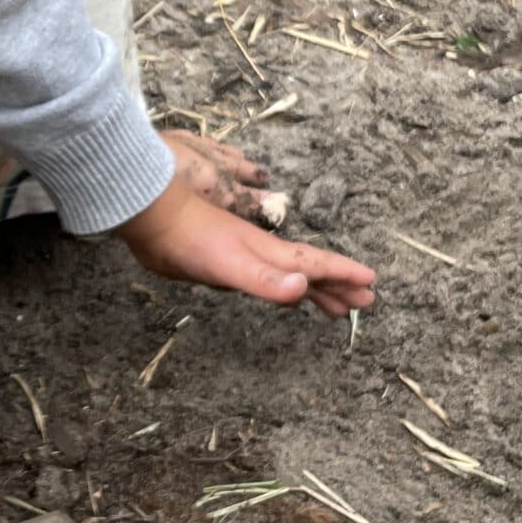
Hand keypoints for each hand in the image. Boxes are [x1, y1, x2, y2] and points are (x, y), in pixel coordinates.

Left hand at [116, 133, 376, 316]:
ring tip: (335, 306)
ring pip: (289, 276)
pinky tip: (284, 293)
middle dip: (337, 287)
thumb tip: (303, 290)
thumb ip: (264, 280)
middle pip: (308, 273)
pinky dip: (283, 288)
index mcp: (268, 255)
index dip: (342, 276)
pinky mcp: (223, 263)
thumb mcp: (229, 265)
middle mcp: (262, 254)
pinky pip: (266, 278)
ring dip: (315, 289)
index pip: (315, 266)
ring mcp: (243, 256)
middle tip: (365, 303)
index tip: (370, 286)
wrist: (151, 217)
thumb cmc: (189, 239)